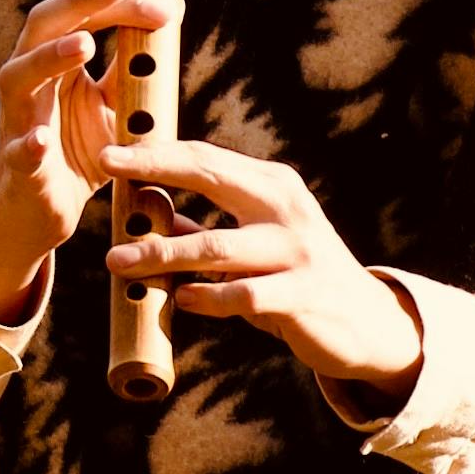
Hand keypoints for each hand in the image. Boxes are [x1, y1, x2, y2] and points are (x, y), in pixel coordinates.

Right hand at [0, 0, 169, 316]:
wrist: (43, 208)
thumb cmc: (78, 149)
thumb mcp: (112, 102)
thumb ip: (131, 63)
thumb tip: (170, 10)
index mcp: (53, 61)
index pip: (80, 15)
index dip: (118, 3)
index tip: (163, 4)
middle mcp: (29, 81)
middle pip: (43, 26)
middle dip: (79, 3)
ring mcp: (18, 120)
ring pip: (20, 78)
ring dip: (49, 59)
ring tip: (83, 46)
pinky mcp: (19, 165)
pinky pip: (19, 151)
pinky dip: (27, 143)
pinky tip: (40, 138)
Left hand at [97, 130, 427, 406]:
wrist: (368, 321)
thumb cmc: (296, 276)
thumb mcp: (255, 241)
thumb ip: (204, 227)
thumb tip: (145, 213)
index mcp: (273, 186)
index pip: (207, 158)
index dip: (156, 153)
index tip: (110, 152)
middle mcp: (286, 208)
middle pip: (212, 176)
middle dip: (155, 169)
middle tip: (105, 168)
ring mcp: (298, 251)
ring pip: (217, 246)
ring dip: (162, 252)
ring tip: (118, 262)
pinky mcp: (304, 295)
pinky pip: (245, 294)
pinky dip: (208, 296)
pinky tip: (183, 299)